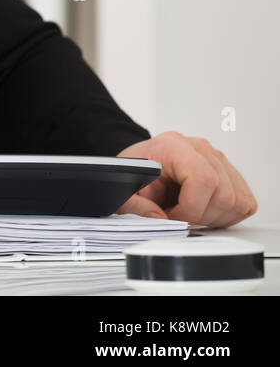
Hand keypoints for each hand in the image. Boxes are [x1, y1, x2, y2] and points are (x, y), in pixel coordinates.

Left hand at [115, 131, 256, 226]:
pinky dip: (225, 215)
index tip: (171, 217)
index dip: (190, 209)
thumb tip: (159, 220)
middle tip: (175, 215)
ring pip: (236, 201)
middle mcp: (200, 148)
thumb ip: (135, 207)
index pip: (204, 180)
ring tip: (186, 211)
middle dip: (199, 216)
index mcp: (173, 146)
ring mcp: (218, 159)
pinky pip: (244, 203)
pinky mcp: (230, 173)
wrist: (140, 164)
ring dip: (212, 217)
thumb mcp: (122, 191)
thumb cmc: (134, 174)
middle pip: (223, 194)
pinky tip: (202, 209)